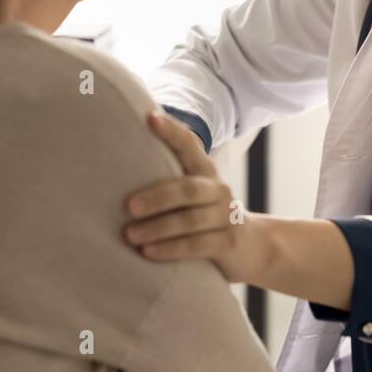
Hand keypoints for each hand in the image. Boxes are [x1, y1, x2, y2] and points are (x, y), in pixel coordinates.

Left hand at [123, 111, 267, 282]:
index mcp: (206, 172)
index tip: (150, 118)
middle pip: (188, 189)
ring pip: (191, 220)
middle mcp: (219, 190)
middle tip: (128, 206)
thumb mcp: (196, 193)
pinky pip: (197, 245)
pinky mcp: (228, 243)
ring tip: (130, 235)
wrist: (253, 246)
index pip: (190, 146)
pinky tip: (148, 253)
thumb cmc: (208, 215)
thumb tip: (118, 161)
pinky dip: (171, 249)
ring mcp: (226, 217)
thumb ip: (169, 179)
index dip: (172, 131)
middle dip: (157, 197)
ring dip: (158, 228)